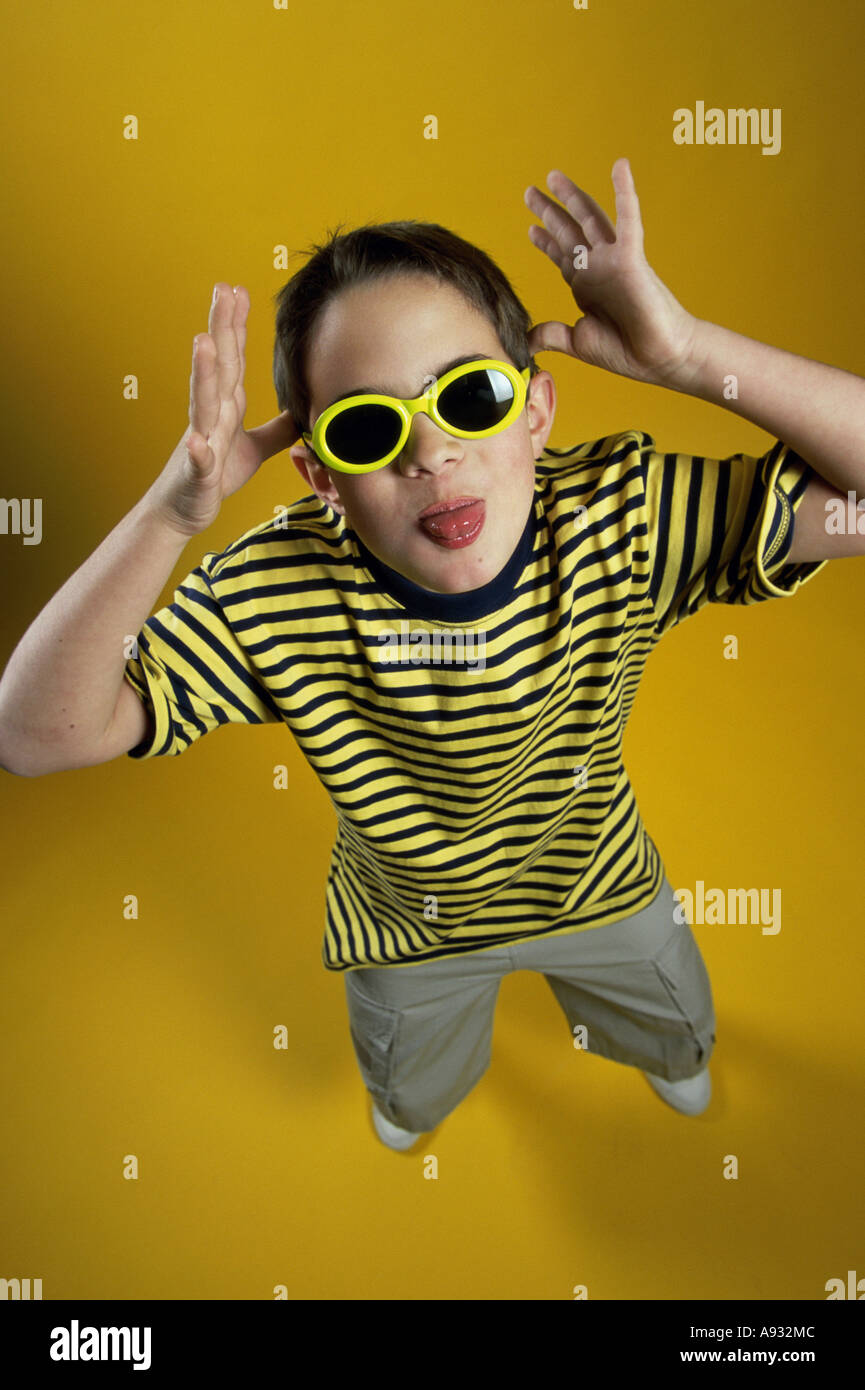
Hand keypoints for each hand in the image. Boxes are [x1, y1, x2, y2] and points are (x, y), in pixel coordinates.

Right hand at [149, 283, 297, 536]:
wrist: (185, 511)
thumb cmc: (217, 476)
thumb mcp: (254, 448)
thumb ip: (276, 428)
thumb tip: (301, 409)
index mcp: (226, 407)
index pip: (234, 359)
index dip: (237, 325)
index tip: (238, 289)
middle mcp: (211, 416)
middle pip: (218, 367)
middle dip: (220, 328)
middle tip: (222, 290)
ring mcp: (201, 441)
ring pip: (202, 404)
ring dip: (203, 374)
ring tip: (202, 342)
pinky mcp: (197, 472)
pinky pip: (198, 460)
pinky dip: (197, 451)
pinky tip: (194, 440)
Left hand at [524, 158, 701, 389]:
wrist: (658, 358)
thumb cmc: (626, 351)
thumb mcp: (577, 342)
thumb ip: (550, 336)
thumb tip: (522, 341)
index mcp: (585, 287)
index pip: (561, 256)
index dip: (546, 241)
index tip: (531, 228)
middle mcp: (597, 268)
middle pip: (568, 232)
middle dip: (549, 212)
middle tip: (529, 193)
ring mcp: (613, 260)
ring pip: (589, 219)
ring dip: (572, 196)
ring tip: (552, 176)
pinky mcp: (631, 256)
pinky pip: (628, 218)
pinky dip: (624, 191)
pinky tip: (620, 165)